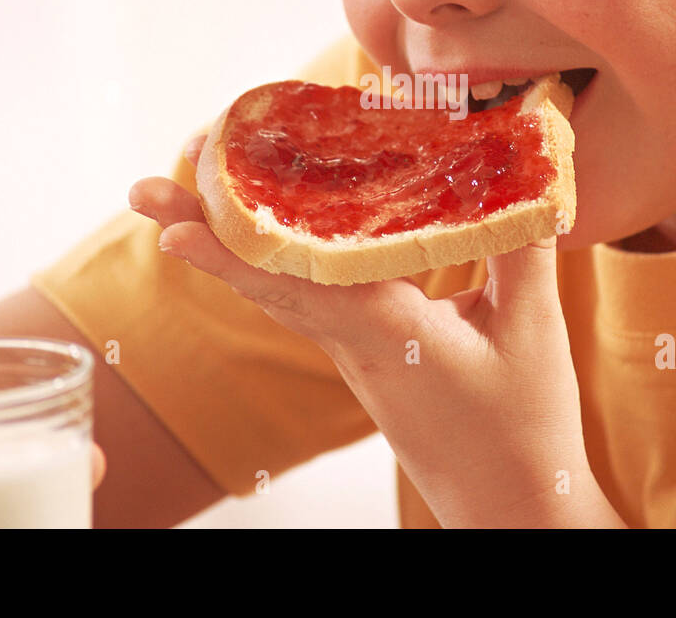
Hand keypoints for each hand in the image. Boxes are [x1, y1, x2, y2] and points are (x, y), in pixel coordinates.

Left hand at [128, 133, 624, 527]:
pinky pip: (305, 301)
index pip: (297, 282)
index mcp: (385, 332)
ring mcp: (350, 355)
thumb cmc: (521, 429)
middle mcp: (351, 341)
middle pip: (262, 280)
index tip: (172, 226)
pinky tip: (266, 237)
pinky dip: (275, 262)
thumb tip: (531, 168)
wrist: (508, 507)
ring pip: (276, 291)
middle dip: (202, 233)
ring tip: (179, 207)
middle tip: (142, 191)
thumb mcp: (532, 330)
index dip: (233, 251)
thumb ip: (524, 246)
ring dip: (228, 246)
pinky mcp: (362, 359)